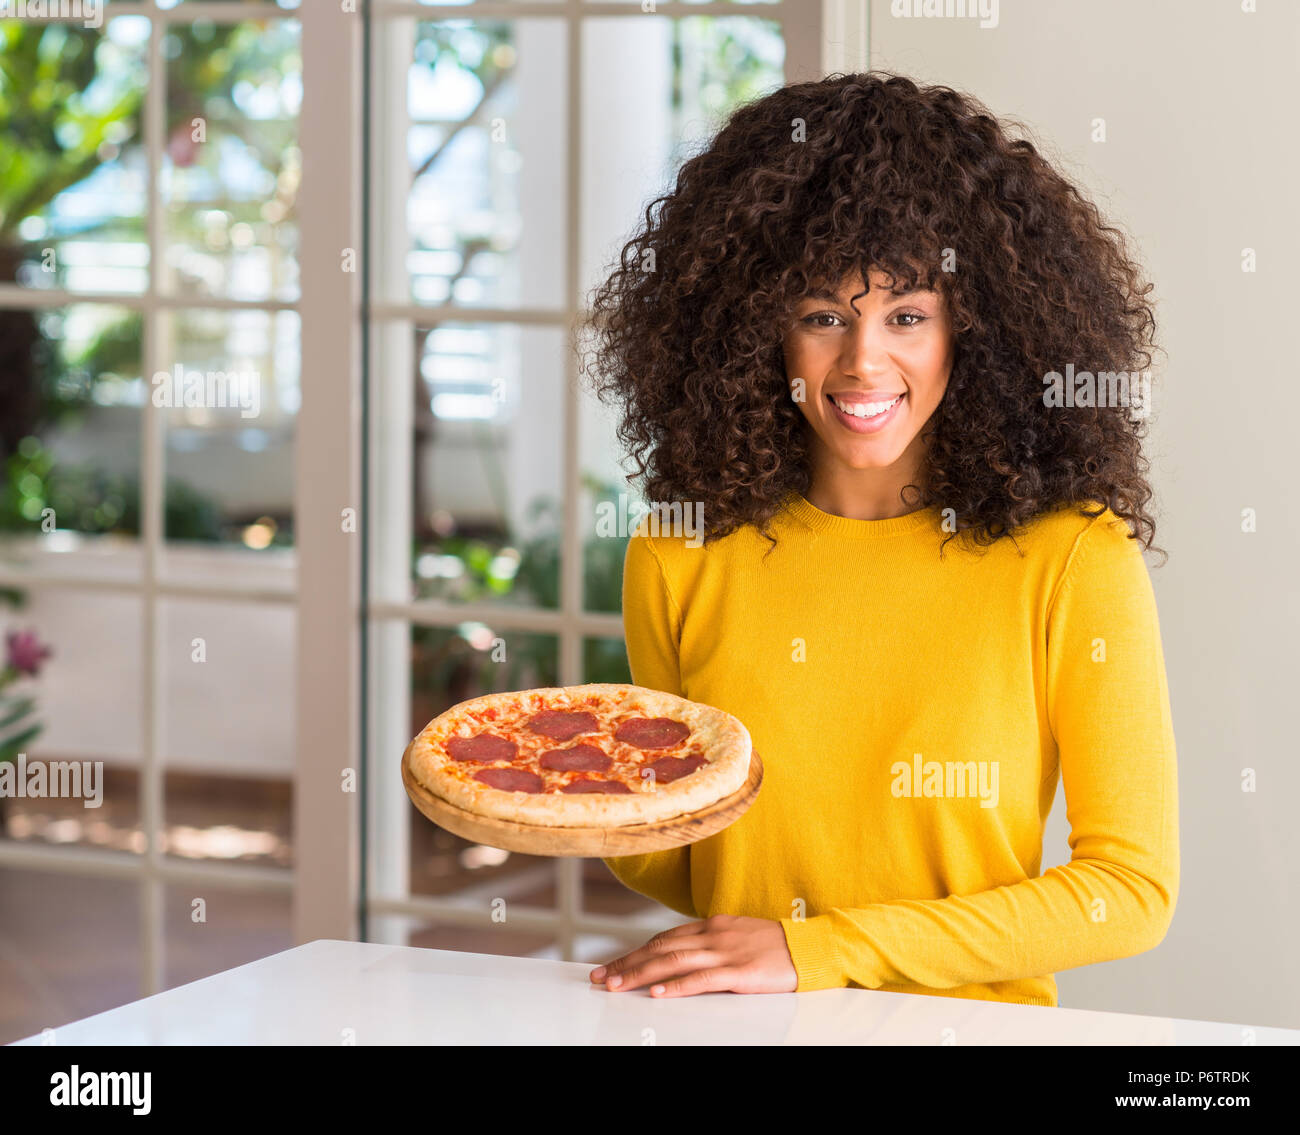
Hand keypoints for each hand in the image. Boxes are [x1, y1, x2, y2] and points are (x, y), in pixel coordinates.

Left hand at [588, 914, 797, 996]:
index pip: (663, 938)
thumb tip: (682, 955)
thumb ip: (710, 942)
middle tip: (600, 977)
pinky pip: (702, 979)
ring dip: (640, 974)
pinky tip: (658, 994)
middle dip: (627, 963)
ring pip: (672, 961)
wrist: (811, 946)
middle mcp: (712, 935)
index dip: (634, 952)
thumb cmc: (776, 945)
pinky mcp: (740, 972)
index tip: (611, 965)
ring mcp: (725, 952)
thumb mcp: (737, 936)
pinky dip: (676, 986)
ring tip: (616, 986)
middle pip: (660, 948)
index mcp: (711, 925)